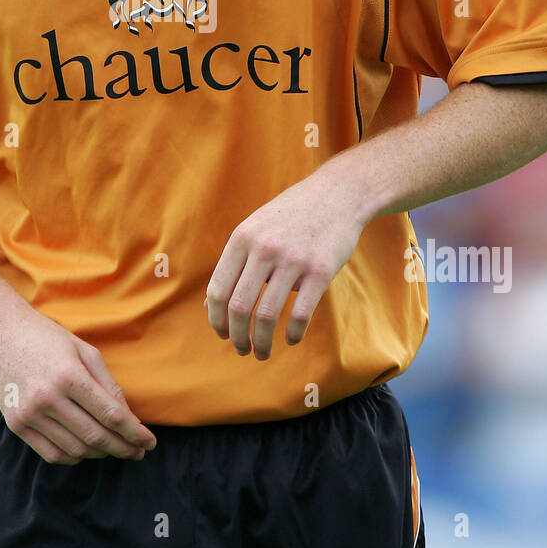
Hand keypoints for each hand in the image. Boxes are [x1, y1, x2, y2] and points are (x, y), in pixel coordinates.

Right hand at [0, 296, 156, 464]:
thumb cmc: (46, 337)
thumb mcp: (84, 350)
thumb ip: (108, 384)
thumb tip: (128, 417)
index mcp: (69, 375)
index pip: (111, 415)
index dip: (135, 433)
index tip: (150, 442)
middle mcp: (48, 398)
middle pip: (96, 436)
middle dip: (123, 448)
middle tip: (137, 452)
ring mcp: (29, 414)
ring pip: (75, 449)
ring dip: (100, 454)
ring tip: (114, 449)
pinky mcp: (16, 424)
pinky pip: (51, 454)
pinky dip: (74, 457)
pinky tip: (86, 449)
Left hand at [204, 165, 367, 359]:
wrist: (337, 194)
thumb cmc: (290, 216)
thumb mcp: (255, 229)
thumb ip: (234, 265)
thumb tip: (209, 306)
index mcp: (242, 238)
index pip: (218, 290)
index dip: (216, 319)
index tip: (222, 334)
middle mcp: (264, 249)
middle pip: (238, 307)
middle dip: (237, 336)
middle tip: (241, 350)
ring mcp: (293, 260)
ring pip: (267, 315)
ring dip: (261, 342)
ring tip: (262, 353)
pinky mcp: (321, 270)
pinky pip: (301, 313)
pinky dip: (293, 333)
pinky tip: (291, 339)